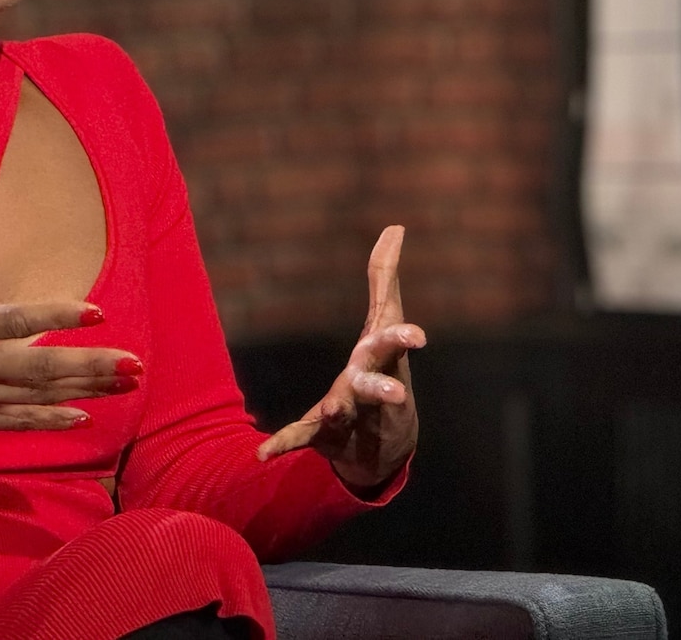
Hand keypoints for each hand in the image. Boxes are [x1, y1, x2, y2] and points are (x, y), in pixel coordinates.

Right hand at [0, 197, 140, 471]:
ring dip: (85, 388)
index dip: (56, 315)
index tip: (97, 311)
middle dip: (91, 365)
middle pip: (40, 366)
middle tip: (136, 363)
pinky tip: (83, 419)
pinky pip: (16, 423)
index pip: (13, 321)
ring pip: (38, 395)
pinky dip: (50, 421)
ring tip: (127, 383)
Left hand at [255, 226, 424, 490]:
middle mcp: (367, 388)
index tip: (418, 337)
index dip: (403, 338)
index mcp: (380, 359)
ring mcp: (346, 413)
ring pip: (343, 411)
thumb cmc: (384, 367)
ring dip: (337, 410)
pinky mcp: (321, 434)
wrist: (383, 444)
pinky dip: (281, 445)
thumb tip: (396, 227)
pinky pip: (299, 438)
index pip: (394, 344)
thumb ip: (385, 275)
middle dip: (385, 387)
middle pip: (377, 385)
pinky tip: (261, 453)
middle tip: (399, 395)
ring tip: (330, 409)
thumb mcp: (384, 320)